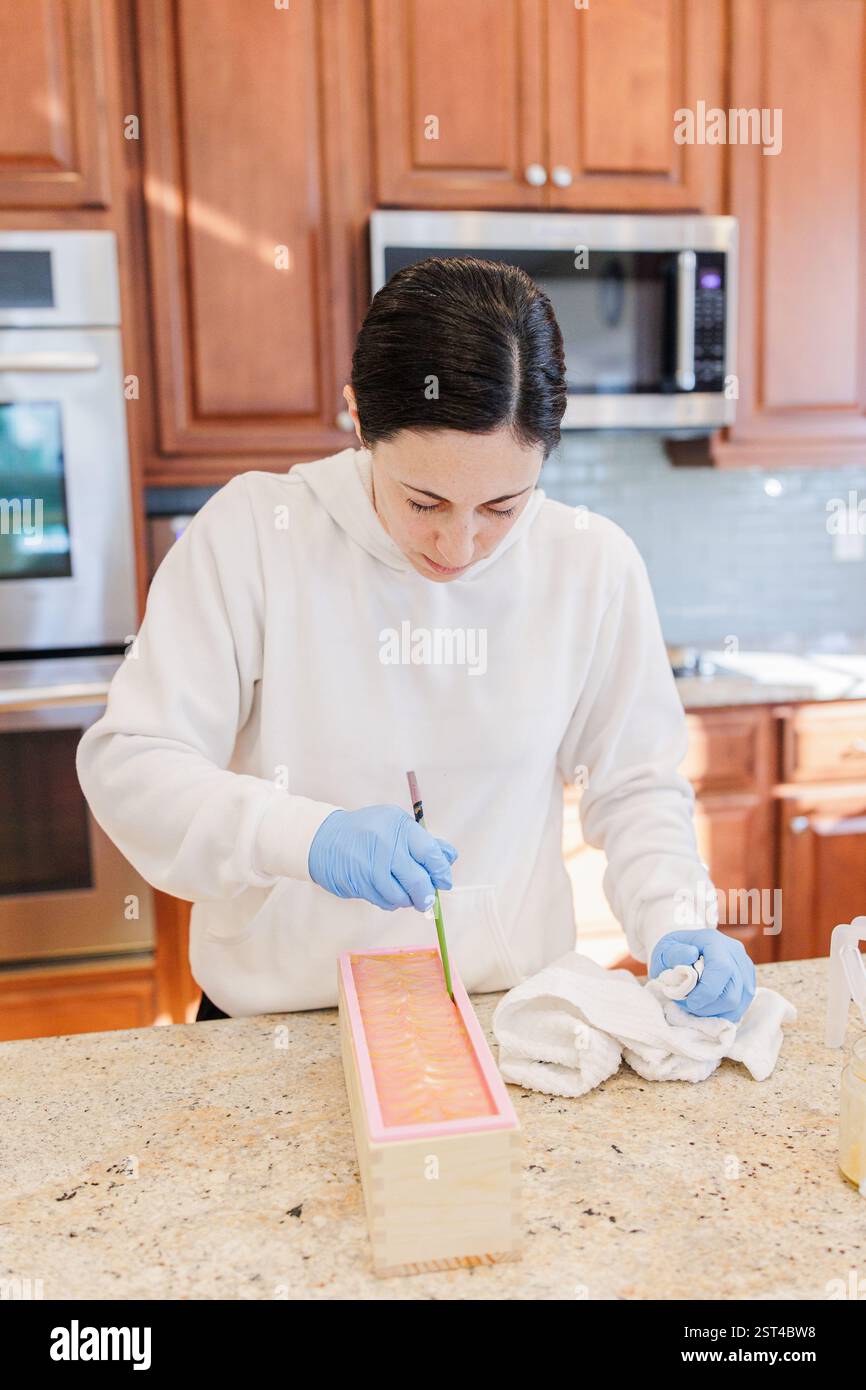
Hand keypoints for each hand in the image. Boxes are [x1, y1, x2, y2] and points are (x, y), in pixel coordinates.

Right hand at [308, 805, 457, 911]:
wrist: (323, 838)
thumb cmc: (367, 831)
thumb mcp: (395, 825)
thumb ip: (423, 841)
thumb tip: (450, 857)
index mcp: (399, 826)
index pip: (430, 852)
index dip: (441, 871)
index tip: (444, 881)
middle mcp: (385, 844)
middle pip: (418, 880)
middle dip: (426, 895)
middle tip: (427, 900)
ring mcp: (370, 865)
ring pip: (400, 895)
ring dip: (407, 900)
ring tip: (405, 895)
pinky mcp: (358, 882)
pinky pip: (383, 901)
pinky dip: (391, 902)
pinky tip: (388, 893)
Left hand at [650, 928, 755, 1021]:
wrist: (684, 952)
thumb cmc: (672, 953)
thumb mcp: (664, 950)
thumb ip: (672, 953)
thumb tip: (690, 954)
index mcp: (713, 941)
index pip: (721, 968)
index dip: (708, 992)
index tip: (691, 1002)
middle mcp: (734, 952)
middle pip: (733, 991)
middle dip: (709, 1006)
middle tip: (690, 1005)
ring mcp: (745, 967)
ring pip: (739, 1002)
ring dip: (717, 1011)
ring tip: (699, 1006)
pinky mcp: (748, 981)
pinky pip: (742, 1006)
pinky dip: (725, 1013)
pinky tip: (709, 1008)